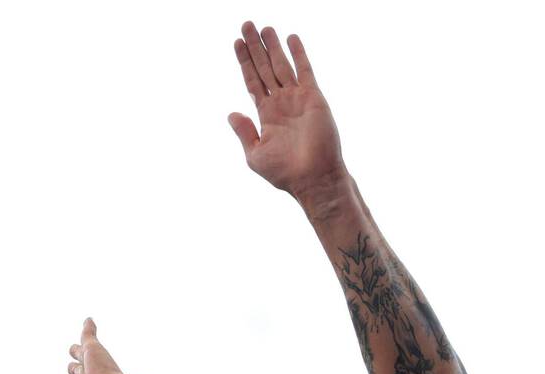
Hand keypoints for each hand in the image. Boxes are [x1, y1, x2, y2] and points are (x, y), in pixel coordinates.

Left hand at [227, 22, 347, 200]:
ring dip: (272, 46)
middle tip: (246, 24)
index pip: (252, 81)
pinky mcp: (313, 97)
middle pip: (264, 68)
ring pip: (281, 65)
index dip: (244, 62)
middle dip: (255, 47)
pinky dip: (298, 54)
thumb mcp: (255, 154)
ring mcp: (297, 98)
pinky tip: (290, 38)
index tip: (236, 43)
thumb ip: (244, 132)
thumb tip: (231, 114)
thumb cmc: (284, 172)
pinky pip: (304, 70)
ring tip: (263, 27)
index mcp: (266, 115)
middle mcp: (281, 103)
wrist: (312, 177)